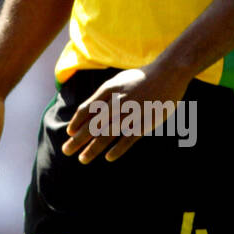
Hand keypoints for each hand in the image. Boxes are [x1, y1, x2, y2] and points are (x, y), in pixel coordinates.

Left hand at [62, 62, 190, 162]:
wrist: (167, 74)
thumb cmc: (140, 78)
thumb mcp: (117, 82)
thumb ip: (102, 96)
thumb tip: (86, 111)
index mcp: (108, 91)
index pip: (86, 110)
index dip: (76, 122)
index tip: (70, 132)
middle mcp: (116, 103)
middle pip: (92, 125)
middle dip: (77, 140)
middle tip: (66, 150)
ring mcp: (130, 113)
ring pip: (107, 135)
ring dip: (93, 149)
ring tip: (82, 159)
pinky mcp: (144, 122)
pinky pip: (128, 139)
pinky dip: (118, 149)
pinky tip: (108, 158)